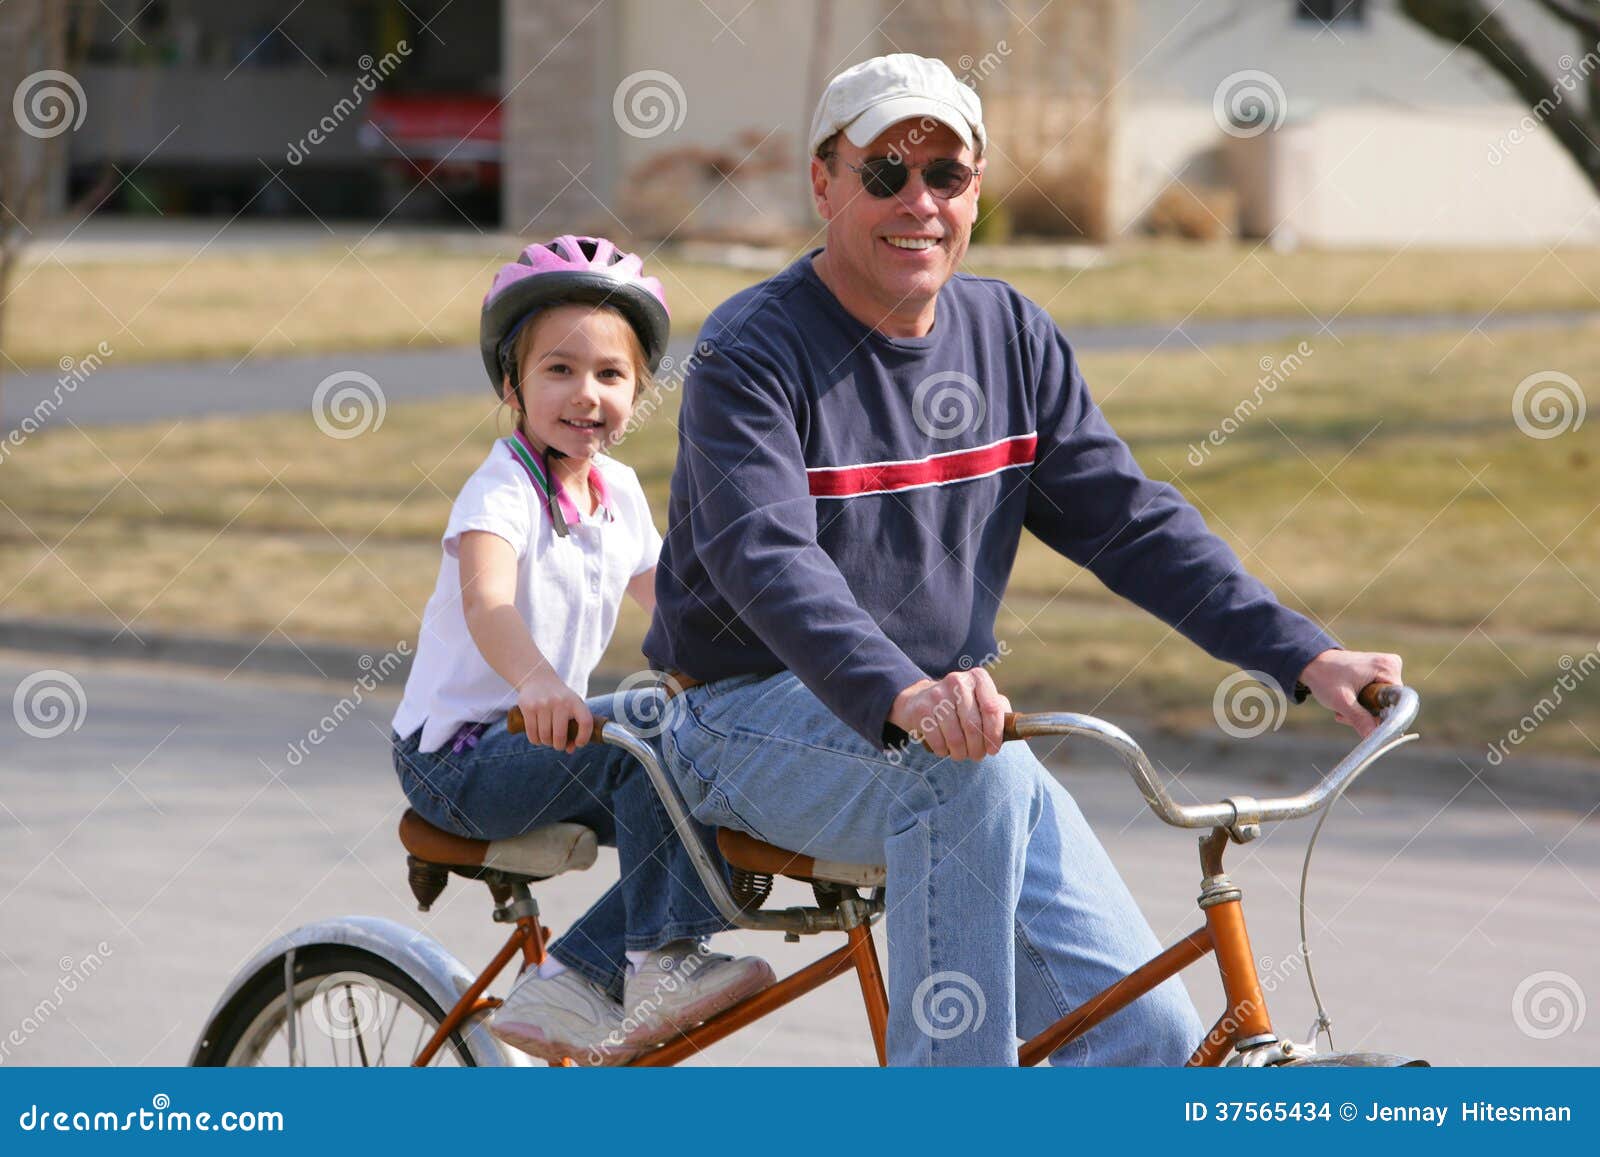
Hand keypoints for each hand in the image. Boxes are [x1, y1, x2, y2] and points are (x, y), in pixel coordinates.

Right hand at [515, 671, 593, 752]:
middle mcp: (560, 702)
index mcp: (575, 701)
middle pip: (560, 735)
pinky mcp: (528, 707)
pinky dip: (535, 740)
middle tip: (557, 744)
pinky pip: (532, 733)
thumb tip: (570, 749)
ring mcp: (543, 704)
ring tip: (547, 740)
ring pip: (545, 736)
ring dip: (546, 743)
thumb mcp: (571, 706)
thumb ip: (575, 727)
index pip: (585, 722)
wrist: (538, 678)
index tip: (579, 744)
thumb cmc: (559, 698)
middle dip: (559, 745)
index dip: (584, 737)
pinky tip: (537, 738)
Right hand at [888, 667, 1011, 760]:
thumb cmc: (960, 705)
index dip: (995, 734)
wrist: (920, 699)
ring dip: (961, 753)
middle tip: (977, 756)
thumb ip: (1001, 714)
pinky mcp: (921, 709)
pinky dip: (944, 751)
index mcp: (978, 678)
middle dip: (977, 748)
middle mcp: (957, 681)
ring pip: (955, 737)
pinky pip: (938, 740)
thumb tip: (1026, 734)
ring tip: (962, 754)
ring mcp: (937, 694)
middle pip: (973, 726)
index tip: (993, 750)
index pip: (992, 708)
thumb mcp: (981, 701)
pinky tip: (945, 749)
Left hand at [1297, 648, 1402, 738]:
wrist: (1312, 663)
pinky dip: (1360, 704)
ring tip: (1341, 709)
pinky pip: (1376, 697)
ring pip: (1380, 703)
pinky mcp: (1379, 673)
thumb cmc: (1324, 677)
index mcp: (1388, 667)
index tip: (1361, 721)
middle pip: (1387, 704)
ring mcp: (1386, 668)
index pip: (1396, 703)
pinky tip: (1345, 702)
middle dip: (1366, 714)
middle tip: (1344, 714)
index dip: (1379, 716)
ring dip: (1361, 711)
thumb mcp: (1341, 701)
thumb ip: (1359, 719)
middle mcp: (1392, 665)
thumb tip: (1374, 737)